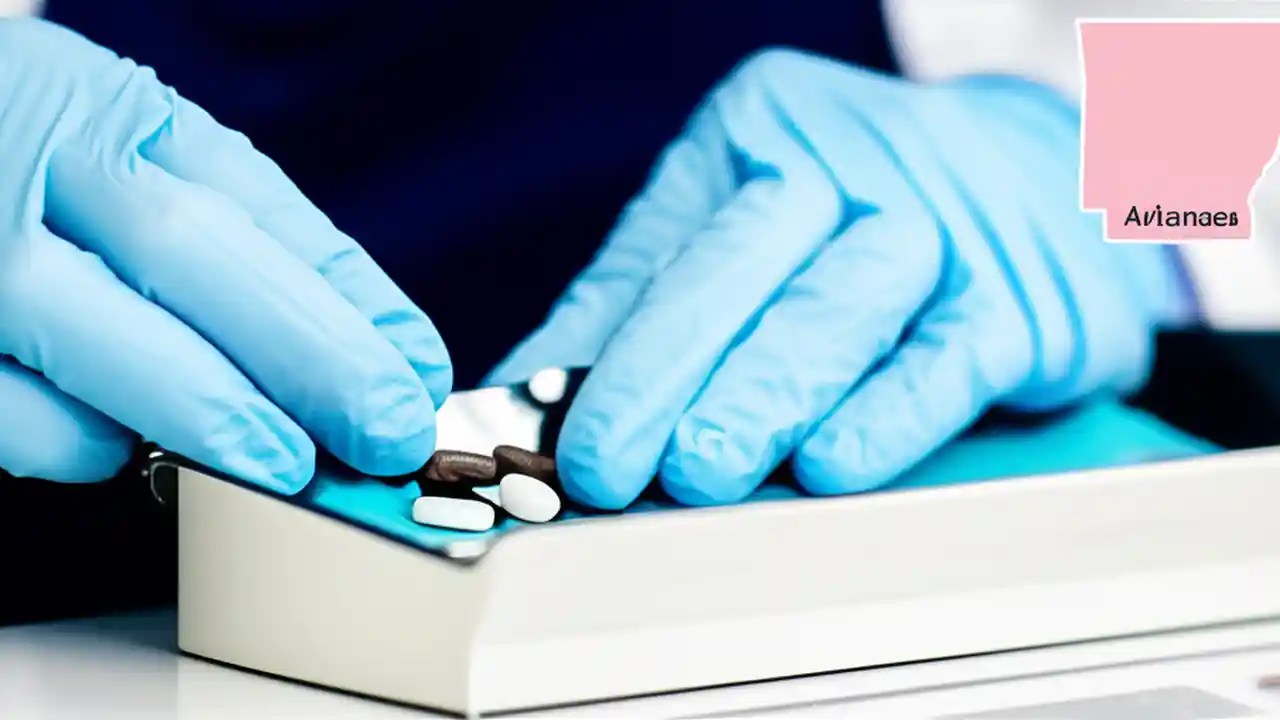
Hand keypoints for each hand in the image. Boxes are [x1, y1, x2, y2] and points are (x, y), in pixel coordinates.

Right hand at [0, 20, 450, 491]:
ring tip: (292, 468)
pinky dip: (86, 441)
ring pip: (99, 336)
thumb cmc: (30, 171)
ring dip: (216, 414)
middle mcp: (31, 162)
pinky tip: (131, 448)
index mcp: (109, 113)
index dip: (347, 298)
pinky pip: (13, 411)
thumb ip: (250, 238)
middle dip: (310, 356)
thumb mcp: (138, 164)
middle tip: (386, 434)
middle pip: (189, 253)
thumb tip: (390, 351)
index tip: (417, 374)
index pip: (253, 200)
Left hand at [488, 48, 1188, 508]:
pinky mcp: (1016, 298)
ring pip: (831, 309)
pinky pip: (943, 360)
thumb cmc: (877, 221)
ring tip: (698, 474)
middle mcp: (841, 163)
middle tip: (603, 464)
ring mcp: (935, 224)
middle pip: (732, 270)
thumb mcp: (758, 230)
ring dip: (759, 399)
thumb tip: (540, 398)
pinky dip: (885, 416)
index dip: (587, 350)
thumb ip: (654, 304)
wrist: (1058, 182)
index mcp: (757, 137)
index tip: (535, 431)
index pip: (652, 253)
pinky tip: (833, 466)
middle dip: (657, 376)